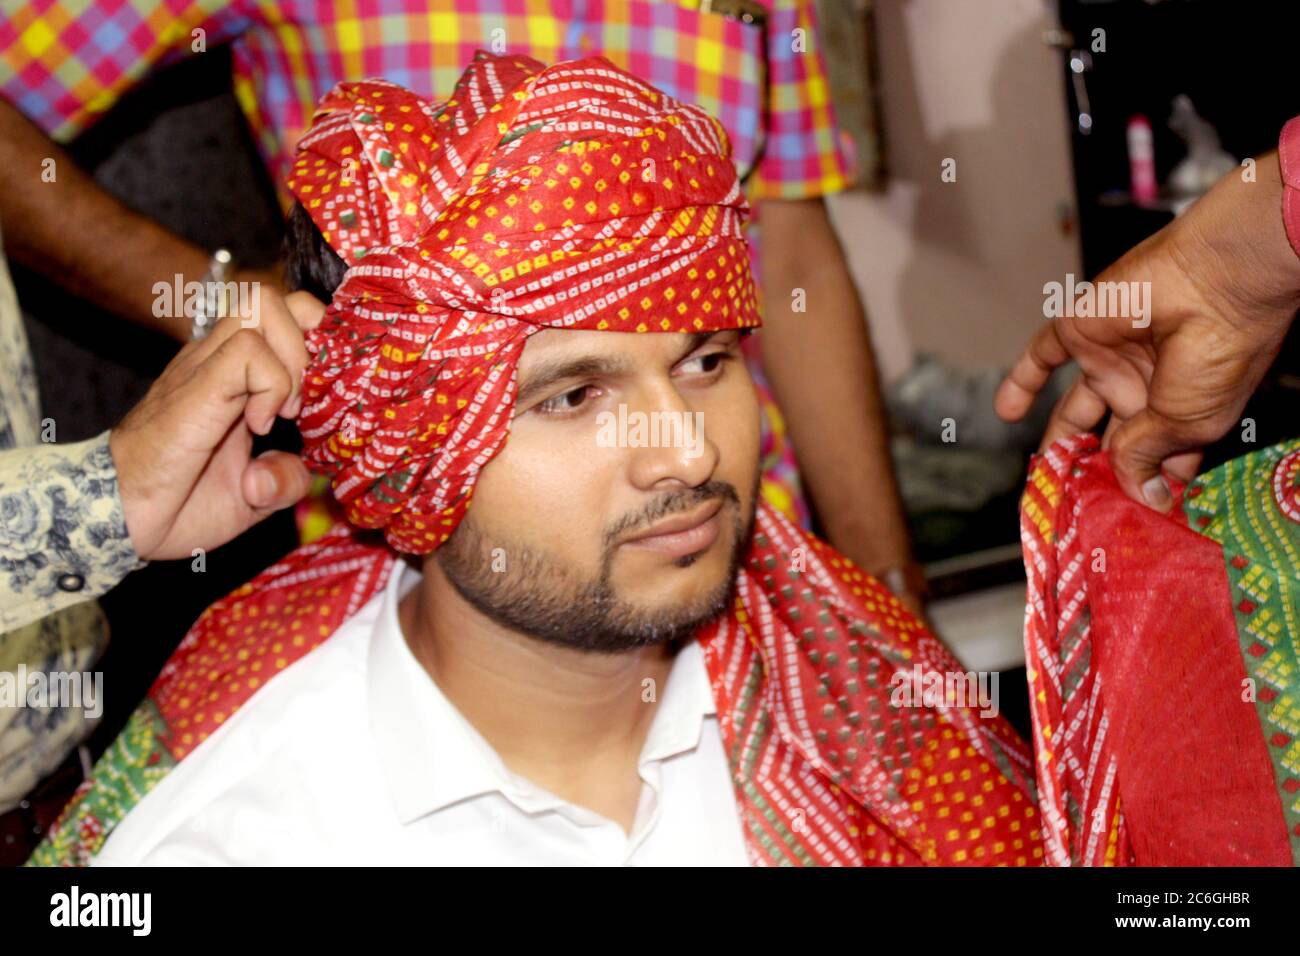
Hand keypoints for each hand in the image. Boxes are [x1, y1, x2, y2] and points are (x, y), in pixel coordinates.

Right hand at [109, 291, 323, 560]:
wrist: (119, 519)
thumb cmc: (179, 504)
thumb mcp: (254, 498)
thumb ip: (286, 479)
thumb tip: (300, 470)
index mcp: (235, 376)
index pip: (286, 317)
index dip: (317, 342)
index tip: (324, 395)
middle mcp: (218, 360)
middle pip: (276, 297)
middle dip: (312, 339)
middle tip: (305, 399)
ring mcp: (204, 368)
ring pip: (263, 306)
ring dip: (294, 358)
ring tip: (286, 411)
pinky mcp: (195, 388)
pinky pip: (248, 352)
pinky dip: (273, 386)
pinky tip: (261, 426)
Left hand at [995, 151, 1299, 510]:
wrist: (1214, 282)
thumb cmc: (1219, 354)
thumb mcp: (1185, 424)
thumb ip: (1145, 457)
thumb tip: (1138, 496)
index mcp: (1185, 412)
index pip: (1156, 460)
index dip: (1140, 489)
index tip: (1121, 524)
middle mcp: (1148, 389)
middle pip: (1111, 441)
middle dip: (1095, 473)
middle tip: (1074, 511)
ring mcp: (1112, 360)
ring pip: (1074, 409)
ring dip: (1056, 442)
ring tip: (1040, 480)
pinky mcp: (1080, 331)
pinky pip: (1041, 359)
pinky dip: (1020, 383)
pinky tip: (1005, 413)